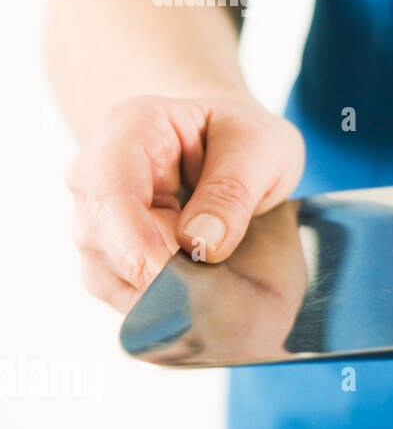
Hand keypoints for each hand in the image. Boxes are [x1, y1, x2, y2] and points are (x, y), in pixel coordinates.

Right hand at [66, 95, 304, 311]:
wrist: (235, 152)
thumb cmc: (245, 143)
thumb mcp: (262, 149)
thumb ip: (232, 191)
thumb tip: (200, 243)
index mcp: (129, 129)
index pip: (112, 194)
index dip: (136, 244)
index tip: (171, 277)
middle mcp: (95, 173)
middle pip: (106, 240)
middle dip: (158, 272)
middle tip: (214, 288)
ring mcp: (96, 217)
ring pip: (109, 274)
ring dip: (162, 289)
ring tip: (216, 280)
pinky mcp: (107, 254)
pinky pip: (122, 291)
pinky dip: (161, 299)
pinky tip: (199, 290)